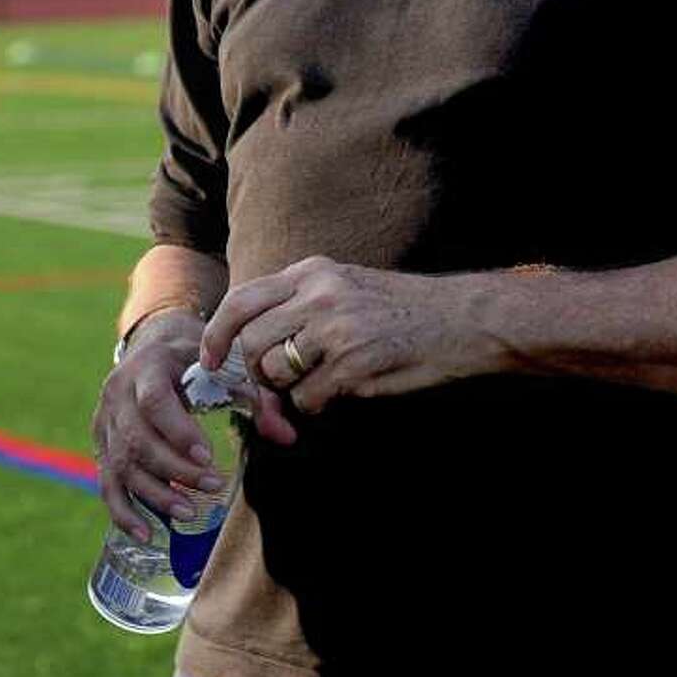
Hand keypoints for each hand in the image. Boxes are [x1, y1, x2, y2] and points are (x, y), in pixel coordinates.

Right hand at [90, 313, 293, 540]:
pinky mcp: (102, 445)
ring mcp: (104, 421)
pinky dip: (124, 512)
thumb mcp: (226, 366)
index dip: (178, 432)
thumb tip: (286, 437)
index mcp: (148, 367)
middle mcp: (117, 393)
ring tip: (190, 512)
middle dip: (175, 470)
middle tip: (213, 486)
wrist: (155, 346)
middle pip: (137, 438)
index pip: (154, 401)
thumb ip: (257, 398)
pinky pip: (107, 483)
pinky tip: (146, 533)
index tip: (208, 456)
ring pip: (121, 464)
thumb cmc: (196, 359)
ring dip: (155, 493)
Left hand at [201, 256, 501, 413]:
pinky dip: (319, 404)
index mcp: (311, 272)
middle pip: (252, 344)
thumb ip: (300, 307)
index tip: (211, 359)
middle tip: (275, 391)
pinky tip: (348, 389)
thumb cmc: (404, 310)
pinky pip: (308, 398)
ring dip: (290, 390)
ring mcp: (335, 329)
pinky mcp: (353, 364)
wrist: (465, 320)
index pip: (241, 299)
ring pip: (276, 373)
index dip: (217, 334)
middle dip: (256, 376)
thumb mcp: (346, 286)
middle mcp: (318, 295)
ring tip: (322, 383)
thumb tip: (252, 349)